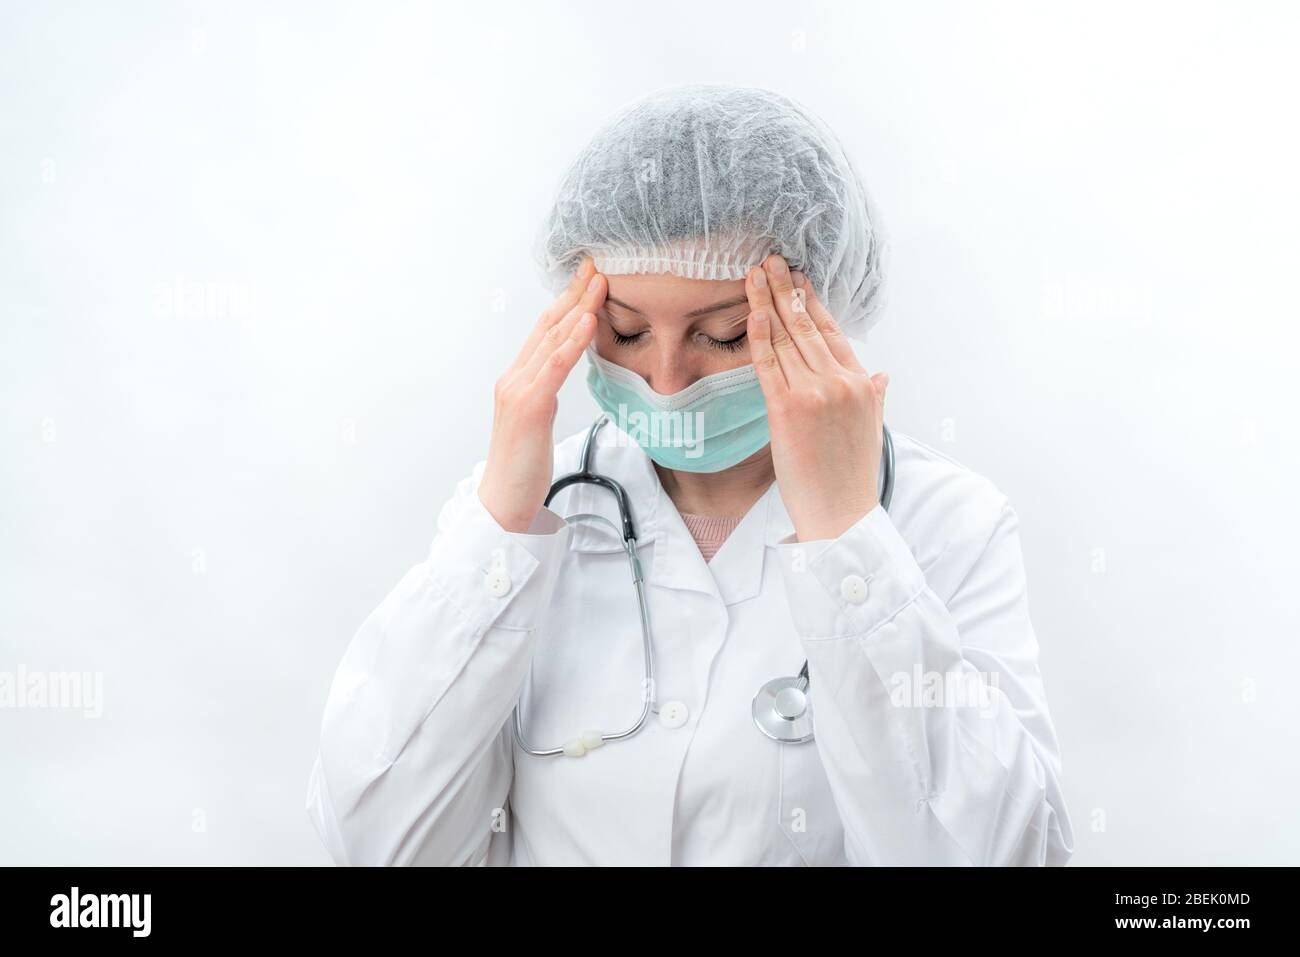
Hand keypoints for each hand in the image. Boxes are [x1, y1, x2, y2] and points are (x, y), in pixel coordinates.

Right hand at [477, 256, 606, 531]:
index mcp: (517, 380)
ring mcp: (518, 390)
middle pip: (547, 326)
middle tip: (597, 265)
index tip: (588, 279)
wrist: (503, 502)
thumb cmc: (522, 467)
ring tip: (599, 283)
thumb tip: (562, 372)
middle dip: (573, 293)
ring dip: (578, 307)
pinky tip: (588, 321)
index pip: (545, 332)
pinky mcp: (528, 407)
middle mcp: (514, 378)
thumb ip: (546, 392)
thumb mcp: (537, 421)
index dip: (567, 302)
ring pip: (551, 340)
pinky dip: (572, 341)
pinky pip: (554, 367)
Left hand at [745, 253, 889, 541]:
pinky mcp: (788, 410)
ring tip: (754, 275)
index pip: (831, 331)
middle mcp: (840, 381)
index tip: (797, 279)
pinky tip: (751, 311)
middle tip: (770, 260)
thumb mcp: (872, 428)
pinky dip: (759, 335)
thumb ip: (873, 395)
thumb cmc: (851, 476)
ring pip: (786, 338)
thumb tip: (880, 374)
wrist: (842, 513)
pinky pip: (768, 364)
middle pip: (806, 325)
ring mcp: (814, 393)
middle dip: (785, 289)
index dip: (811, 301)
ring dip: (767, 301)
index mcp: (860, 382)